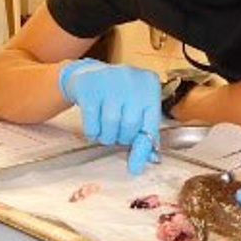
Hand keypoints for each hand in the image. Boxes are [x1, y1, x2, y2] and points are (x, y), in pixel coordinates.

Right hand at [59, 58, 160, 173]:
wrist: (89, 74)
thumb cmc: (119, 95)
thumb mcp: (137, 105)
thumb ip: (145, 129)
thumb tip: (151, 158)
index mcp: (150, 86)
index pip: (151, 123)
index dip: (143, 147)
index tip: (135, 166)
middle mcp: (133, 80)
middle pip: (130, 125)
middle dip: (122, 138)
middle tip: (118, 135)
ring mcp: (111, 81)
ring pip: (110, 124)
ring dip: (107, 137)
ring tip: (106, 132)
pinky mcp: (90, 87)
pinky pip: (92, 122)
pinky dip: (92, 132)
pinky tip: (94, 127)